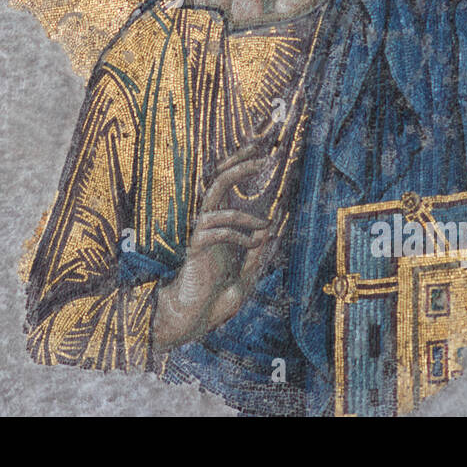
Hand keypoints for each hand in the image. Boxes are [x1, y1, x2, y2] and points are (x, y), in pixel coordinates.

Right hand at [151, 132, 274, 350]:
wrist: (196, 319)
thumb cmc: (218, 297)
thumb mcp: (247, 273)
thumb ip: (257, 253)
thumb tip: (272, 230)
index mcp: (221, 224)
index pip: (229, 186)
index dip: (242, 165)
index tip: (262, 148)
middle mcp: (209, 223)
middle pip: (218, 180)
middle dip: (239, 164)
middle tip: (264, 155)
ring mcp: (200, 233)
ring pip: (216, 203)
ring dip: (246, 214)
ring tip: (267, 226)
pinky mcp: (195, 247)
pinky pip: (215, 230)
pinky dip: (238, 235)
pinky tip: (253, 245)